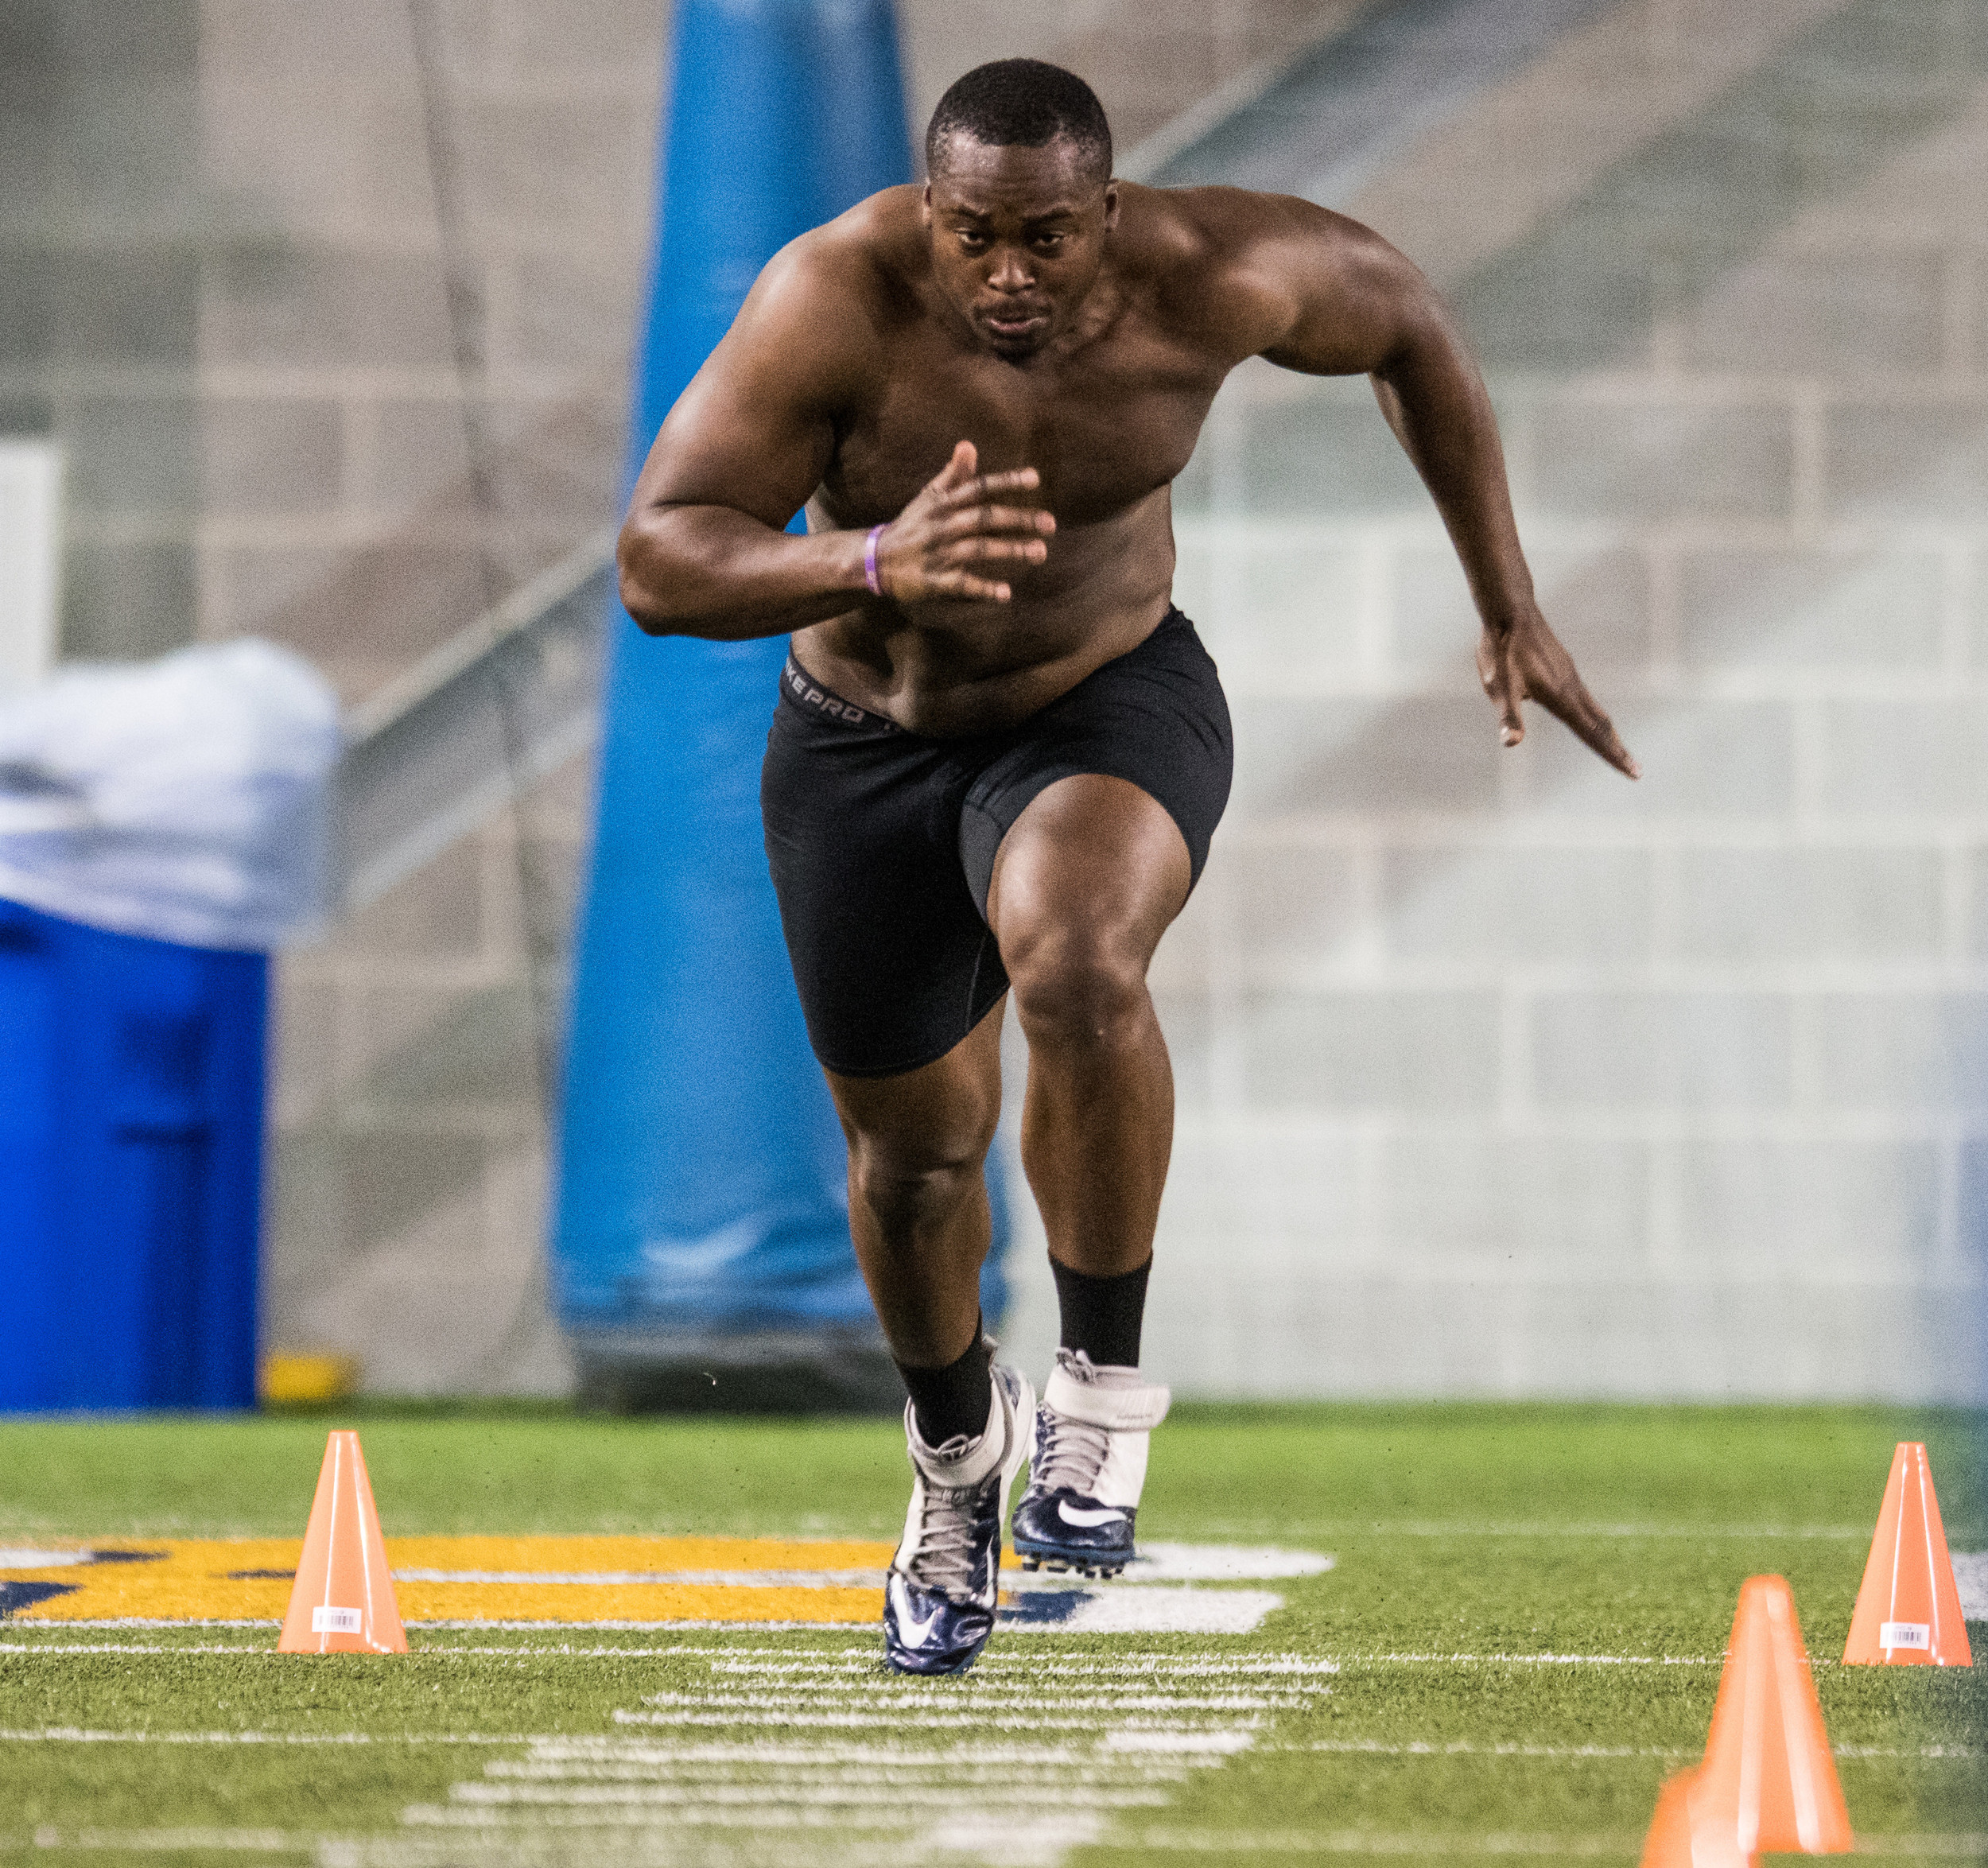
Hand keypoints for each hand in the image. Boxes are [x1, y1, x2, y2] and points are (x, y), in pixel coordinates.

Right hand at [869, 440, 1053, 602]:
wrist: (876, 560)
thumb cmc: (911, 526)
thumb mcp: (928, 498)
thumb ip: (952, 475)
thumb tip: (969, 445)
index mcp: (942, 504)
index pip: (978, 488)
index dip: (1006, 482)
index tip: (1036, 478)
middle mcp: (942, 525)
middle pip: (984, 518)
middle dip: (1018, 519)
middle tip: (1050, 524)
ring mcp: (939, 553)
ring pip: (978, 548)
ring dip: (1010, 550)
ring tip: (1040, 552)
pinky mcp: (934, 580)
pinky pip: (961, 583)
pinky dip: (983, 589)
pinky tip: (1006, 594)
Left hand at [1478, 607, 1639, 778]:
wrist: (1510, 609)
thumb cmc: (1501, 649)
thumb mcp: (1498, 685)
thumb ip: (1508, 715)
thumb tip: (1512, 743)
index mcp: (1560, 697)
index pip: (1590, 734)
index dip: (1611, 755)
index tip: (1633, 772)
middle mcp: (1572, 687)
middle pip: (1600, 725)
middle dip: (1616, 750)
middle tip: (1636, 771)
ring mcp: (1570, 676)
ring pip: (1596, 710)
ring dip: (1608, 733)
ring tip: (1617, 749)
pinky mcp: (1565, 667)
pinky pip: (1586, 698)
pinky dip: (1595, 716)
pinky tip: (1588, 718)